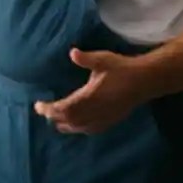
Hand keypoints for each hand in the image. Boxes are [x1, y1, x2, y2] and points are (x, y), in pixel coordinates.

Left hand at [33, 49, 152, 134]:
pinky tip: (76, 125)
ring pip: (78, 127)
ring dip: (64, 124)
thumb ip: (85, 58)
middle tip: (43, 110)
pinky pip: (89, 130)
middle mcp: (94, 111)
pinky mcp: (110, 121)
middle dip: (53, 117)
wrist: (144, 81)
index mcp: (89, 97)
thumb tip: (72, 53)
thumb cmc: (122, 68)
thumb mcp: (103, 59)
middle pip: (68, 120)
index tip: (38, 105)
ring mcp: (102, 118)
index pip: (63, 108)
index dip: (49, 109)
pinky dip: (78, 128)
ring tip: (55, 119)